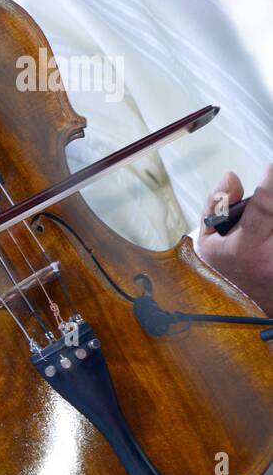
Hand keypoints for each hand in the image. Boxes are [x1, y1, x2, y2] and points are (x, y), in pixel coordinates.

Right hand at [196, 166, 272, 313]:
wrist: (245, 307)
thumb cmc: (224, 269)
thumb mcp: (208, 238)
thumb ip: (217, 203)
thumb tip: (231, 176)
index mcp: (244, 247)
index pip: (264, 206)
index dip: (271, 183)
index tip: (270, 168)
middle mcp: (271, 255)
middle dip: (271, 198)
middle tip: (266, 193)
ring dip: (270, 218)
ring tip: (260, 228)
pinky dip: (271, 227)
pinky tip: (265, 236)